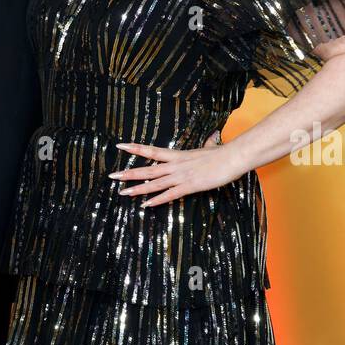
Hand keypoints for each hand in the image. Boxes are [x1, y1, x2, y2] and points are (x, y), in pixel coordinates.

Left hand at [109, 133, 243, 207]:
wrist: (232, 157)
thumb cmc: (222, 154)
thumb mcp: (209, 149)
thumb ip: (206, 146)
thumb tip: (212, 140)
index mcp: (177, 156)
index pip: (151, 151)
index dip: (135, 148)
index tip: (120, 146)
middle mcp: (175, 165)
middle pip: (147, 169)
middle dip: (129, 173)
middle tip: (111, 176)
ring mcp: (181, 176)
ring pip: (154, 183)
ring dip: (138, 189)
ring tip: (122, 192)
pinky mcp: (189, 186)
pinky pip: (170, 194)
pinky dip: (157, 200)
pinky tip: (146, 205)